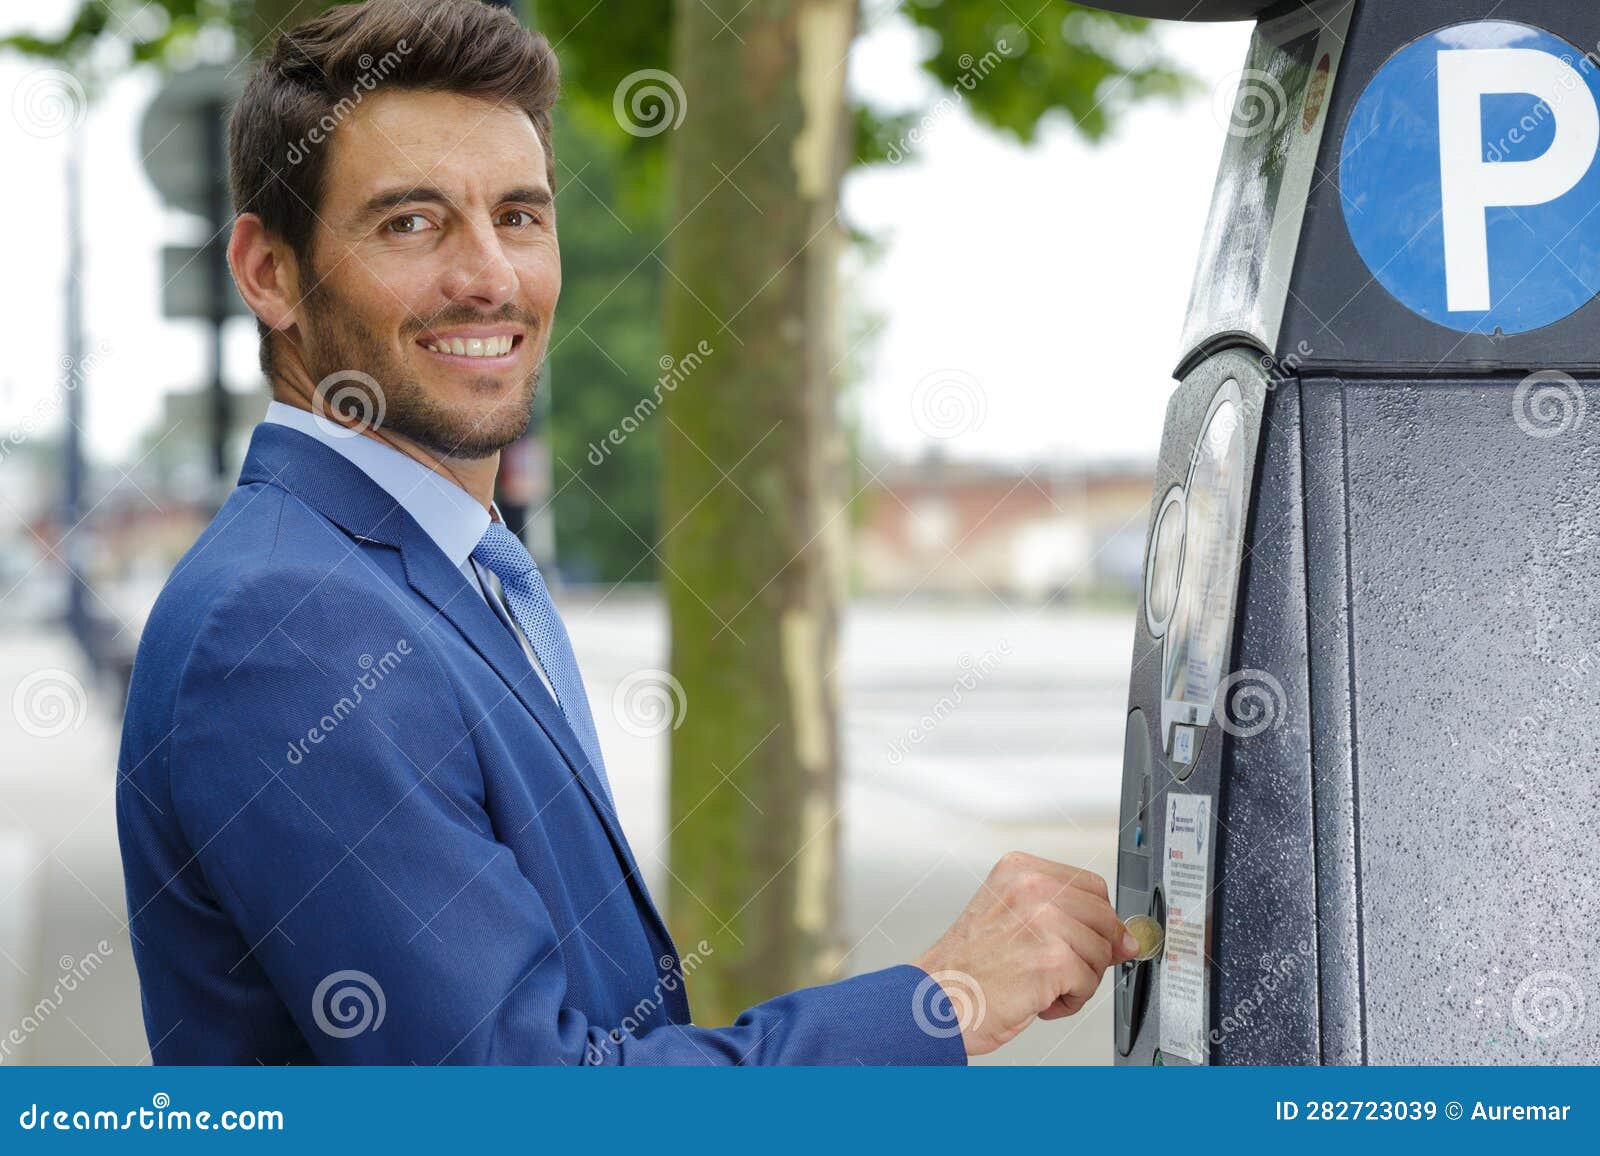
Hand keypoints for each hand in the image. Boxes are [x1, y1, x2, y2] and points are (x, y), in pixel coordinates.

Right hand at [910, 851, 1139, 1055]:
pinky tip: (1040, 999)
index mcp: (1020, 870)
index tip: (1094, 938)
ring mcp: (1043, 920)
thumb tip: (1125, 938)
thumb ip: (1063, 917)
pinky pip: (1089, 982)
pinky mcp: (1052, 959)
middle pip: (1103, 916)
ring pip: (1100, 952)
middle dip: (1093, 951)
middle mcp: (1031, 887)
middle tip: (1061, 969)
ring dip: (1078, 979)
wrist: (934, 1000)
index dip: (1099, 919)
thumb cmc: (966, 967)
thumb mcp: (1010, 919)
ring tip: (1040, 984)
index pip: (1091, 885)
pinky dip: (1070, 1001)